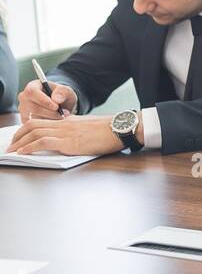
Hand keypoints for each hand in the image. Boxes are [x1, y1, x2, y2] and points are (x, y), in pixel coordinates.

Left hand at [4, 115, 122, 156]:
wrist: (120, 129)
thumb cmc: (109, 131)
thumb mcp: (89, 128)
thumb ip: (77, 130)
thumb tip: (69, 138)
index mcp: (67, 121)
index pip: (40, 122)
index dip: (26, 130)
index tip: (19, 138)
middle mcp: (63, 124)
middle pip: (32, 125)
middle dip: (17, 136)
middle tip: (10, 146)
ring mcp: (65, 132)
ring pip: (34, 133)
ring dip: (19, 142)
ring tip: (12, 151)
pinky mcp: (69, 141)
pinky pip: (43, 142)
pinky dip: (30, 147)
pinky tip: (23, 152)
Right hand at [16, 79, 76, 120]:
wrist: (62, 106)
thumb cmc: (62, 96)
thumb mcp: (67, 91)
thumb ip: (63, 92)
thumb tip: (56, 99)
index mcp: (32, 86)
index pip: (32, 92)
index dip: (43, 100)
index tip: (56, 106)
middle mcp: (24, 97)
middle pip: (32, 107)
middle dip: (49, 112)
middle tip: (63, 114)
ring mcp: (23, 108)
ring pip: (33, 117)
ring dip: (49, 119)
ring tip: (62, 117)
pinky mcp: (25, 119)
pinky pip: (33, 125)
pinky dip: (45, 125)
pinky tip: (55, 121)